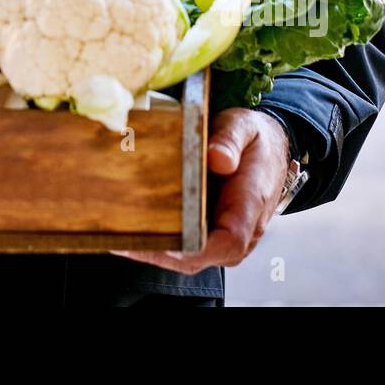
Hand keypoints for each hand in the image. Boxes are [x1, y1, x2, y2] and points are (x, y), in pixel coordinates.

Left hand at [111, 107, 291, 273]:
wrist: (268, 149)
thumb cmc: (255, 140)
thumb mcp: (245, 126)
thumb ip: (230, 139)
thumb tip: (217, 158)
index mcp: (250, 204)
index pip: (227, 240)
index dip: (193, 246)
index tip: (162, 240)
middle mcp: (240, 230)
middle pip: (198, 256)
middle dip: (158, 251)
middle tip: (121, 236)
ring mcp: (224, 237)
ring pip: (187, 258)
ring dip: (152, 250)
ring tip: (116, 235)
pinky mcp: (210, 234)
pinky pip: (184, 248)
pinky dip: (157, 243)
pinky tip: (128, 232)